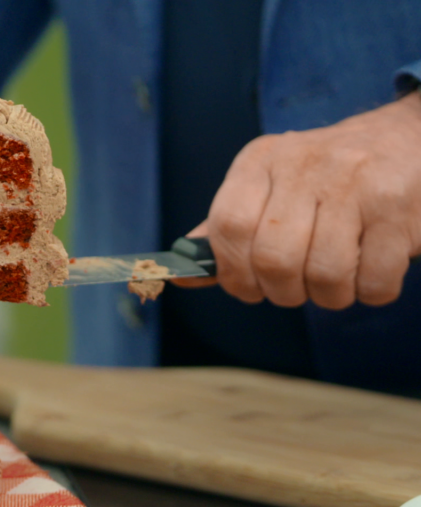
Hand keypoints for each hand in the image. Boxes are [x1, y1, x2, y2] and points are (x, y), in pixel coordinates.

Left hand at [176, 92, 420, 308]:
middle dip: (283, 293)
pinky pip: (373, 280)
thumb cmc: (326, 178)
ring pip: (324, 275)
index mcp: (260, 160)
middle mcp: (303, 164)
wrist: (407, 137)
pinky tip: (370, 272)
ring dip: (329, 297)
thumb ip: (226, 232)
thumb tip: (179, 278)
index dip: (233, 274)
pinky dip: (370, 292)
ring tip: (335, 283)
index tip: (249, 289)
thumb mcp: (268, 187)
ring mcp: (353, 182)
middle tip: (296, 290)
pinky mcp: (396, 205)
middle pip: (274, 260)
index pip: (227, 227)